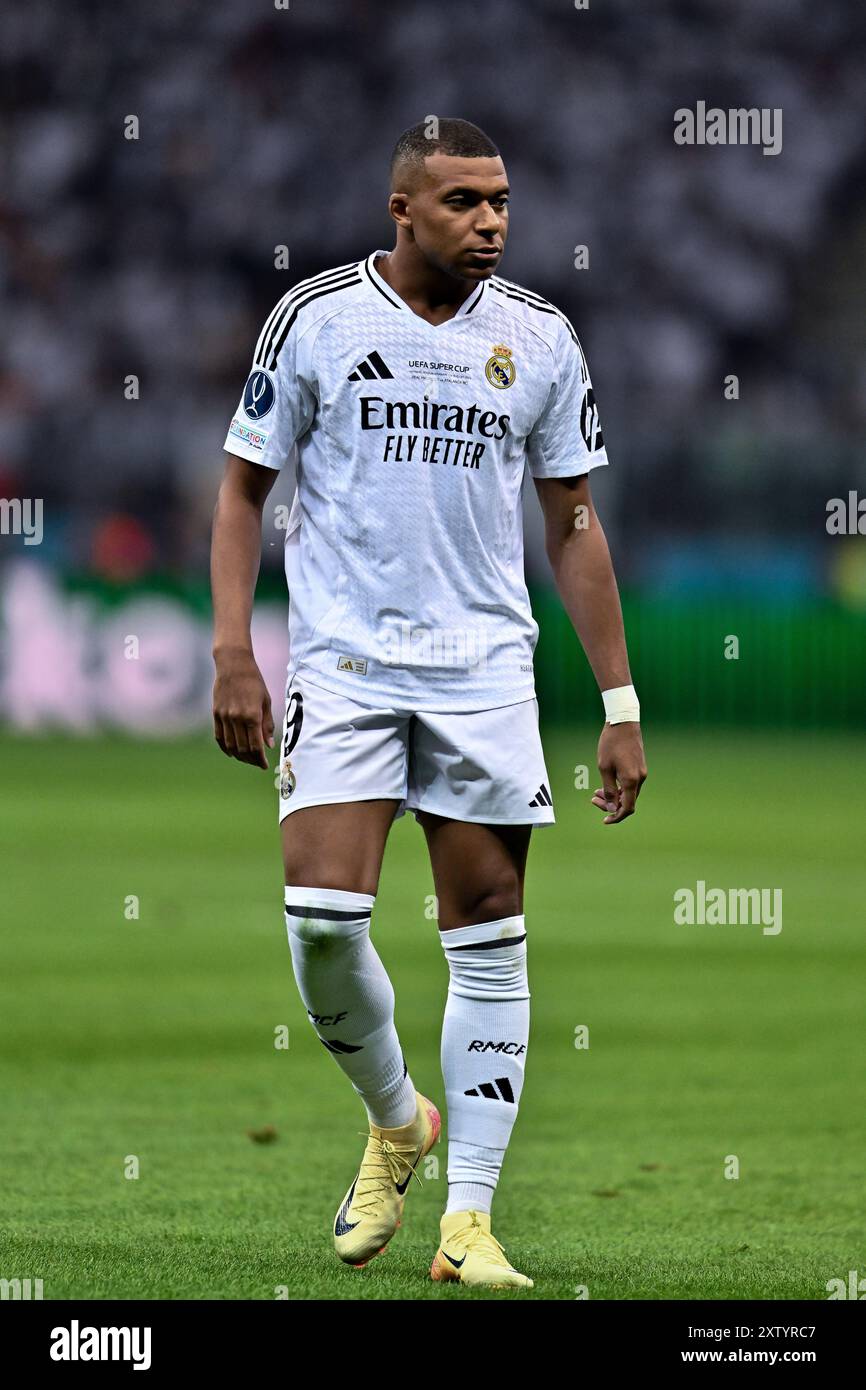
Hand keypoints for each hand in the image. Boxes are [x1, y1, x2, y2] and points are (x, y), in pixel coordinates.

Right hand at [212, 646, 274, 768]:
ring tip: (246, 759)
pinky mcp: (216, 714)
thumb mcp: (266, 701)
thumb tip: (268, 745)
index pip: (256, 746)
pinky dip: (225, 747)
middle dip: (251, 760)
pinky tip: (231, 752)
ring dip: (239, 756)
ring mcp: (224, 716)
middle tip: (257, 763)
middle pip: (243, 748)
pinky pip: (219, 736)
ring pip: (230, 745)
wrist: (233, 665)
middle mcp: (237, 718)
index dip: (260, 759)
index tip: (264, 765)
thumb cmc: (254, 681)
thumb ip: (267, 724)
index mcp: (252, 715)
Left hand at [592, 722, 646, 823]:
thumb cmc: (611, 743)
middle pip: (628, 801)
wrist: (623, 722)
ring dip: (614, 795)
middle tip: (593, 799)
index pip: (627, 808)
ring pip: (629, 792)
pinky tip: (607, 783)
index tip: (605, 820)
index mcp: (631, 780)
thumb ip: (609, 789)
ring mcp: (641, 772)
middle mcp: (639, 778)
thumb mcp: (604, 768)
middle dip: (611, 804)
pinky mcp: (639, 766)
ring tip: (596, 792)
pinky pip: (630, 784)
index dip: (616, 816)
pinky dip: (619, 787)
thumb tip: (612, 807)